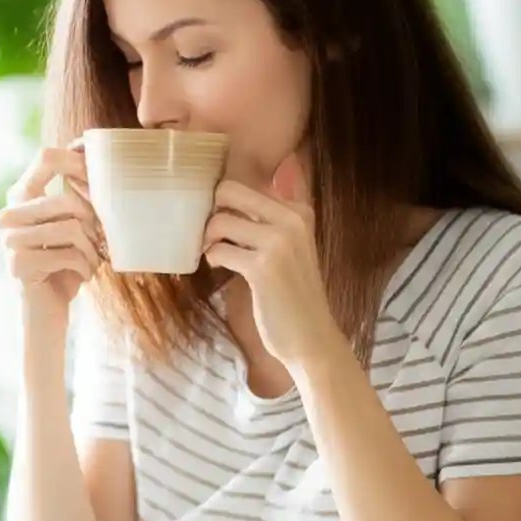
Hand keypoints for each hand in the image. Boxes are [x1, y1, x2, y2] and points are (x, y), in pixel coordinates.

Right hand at [0, 146, 104, 314]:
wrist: (47, 311)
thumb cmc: (65, 263)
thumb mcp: (72, 225)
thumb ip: (77, 196)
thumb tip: (101, 165)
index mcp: (20, 195)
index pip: (47, 157)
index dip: (78, 164)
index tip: (99, 183)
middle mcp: (8, 214)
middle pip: (67, 199)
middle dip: (93, 223)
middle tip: (98, 242)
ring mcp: (9, 239)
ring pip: (72, 228)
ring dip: (92, 250)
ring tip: (91, 261)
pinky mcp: (18, 263)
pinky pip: (69, 254)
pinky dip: (85, 267)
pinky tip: (82, 275)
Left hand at [201, 154, 342, 366]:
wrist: (311, 337)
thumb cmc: (294, 292)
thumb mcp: (293, 246)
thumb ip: (272, 217)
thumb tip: (237, 190)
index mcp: (299, 210)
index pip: (250, 183)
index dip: (226, 198)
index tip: (224, 219)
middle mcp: (292, 219)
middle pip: (229, 190)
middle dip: (212, 210)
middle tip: (214, 234)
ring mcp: (279, 242)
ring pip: (219, 221)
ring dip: (208, 238)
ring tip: (215, 252)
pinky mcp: (263, 268)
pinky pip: (219, 250)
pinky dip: (212, 258)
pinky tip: (220, 267)